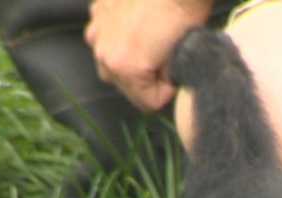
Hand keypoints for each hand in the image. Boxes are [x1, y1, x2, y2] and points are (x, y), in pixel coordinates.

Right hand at [85, 0, 213, 111]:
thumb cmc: (185, 13)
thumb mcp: (183, 57)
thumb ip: (167, 78)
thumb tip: (163, 81)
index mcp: (123, 67)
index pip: (148, 103)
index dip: (167, 91)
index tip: (176, 72)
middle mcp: (102, 51)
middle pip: (125, 85)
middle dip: (145, 77)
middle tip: (165, 56)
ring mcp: (97, 29)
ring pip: (112, 61)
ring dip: (129, 58)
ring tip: (151, 39)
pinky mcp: (97, 11)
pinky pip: (107, 36)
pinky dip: (120, 35)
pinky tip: (139, 22)